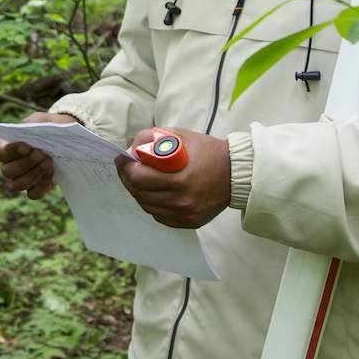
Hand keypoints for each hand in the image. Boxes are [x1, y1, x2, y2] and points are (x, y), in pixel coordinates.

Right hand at [0, 111, 76, 199]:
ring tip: (48, 162)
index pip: (2, 153)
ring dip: (34, 174)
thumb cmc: (48, 128)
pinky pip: (33, 194)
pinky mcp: (34, 188)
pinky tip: (52, 172)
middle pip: (8, 171)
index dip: (12, 151)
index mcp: (6, 147)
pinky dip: (42, 184)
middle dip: (25, 163)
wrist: (65, 140)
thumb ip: (34, 123)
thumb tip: (29, 129)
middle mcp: (9, 165)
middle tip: (41, 153)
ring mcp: (21, 179)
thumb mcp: (42, 120)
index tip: (27, 146)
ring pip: (18, 185)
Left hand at [115, 128, 231, 228]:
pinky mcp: (189, 222)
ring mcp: (185, 214)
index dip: (125, 168)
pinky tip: (154, 192)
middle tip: (127, 169)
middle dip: (128, 179)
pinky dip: (153, 204)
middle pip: (140, 194)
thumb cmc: (207, 151)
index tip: (122, 159)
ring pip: (147, 206)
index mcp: (180, 178)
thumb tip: (130, 149)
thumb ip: (152, 139)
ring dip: (139, 192)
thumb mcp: (179, 136)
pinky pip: (159, 216)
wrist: (236, 173)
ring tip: (140, 179)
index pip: (138, 179)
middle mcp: (182, 200)